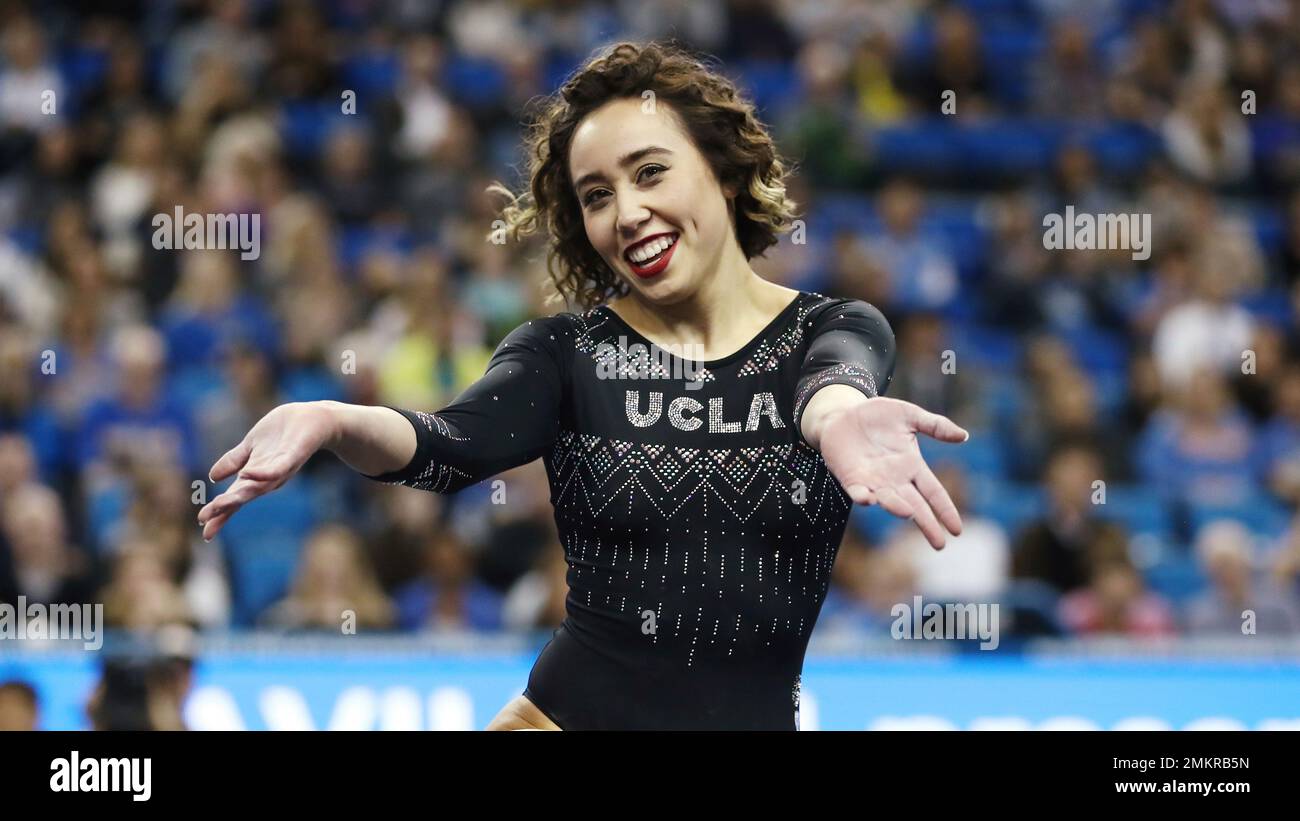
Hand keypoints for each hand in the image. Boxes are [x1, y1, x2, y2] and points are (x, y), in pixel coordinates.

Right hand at [196, 402, 337, 541]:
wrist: (315, 418)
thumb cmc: (283, 432)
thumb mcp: (252, 445)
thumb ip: (234, 461)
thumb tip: (212, 477)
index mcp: (255, 476)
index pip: (234, 496)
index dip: (219, 510)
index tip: (202, 523)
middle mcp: (268, 477)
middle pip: (242, 496)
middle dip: (224, 508)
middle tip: (205, 520)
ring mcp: (281, 468)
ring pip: (257, 486)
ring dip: (238, 495)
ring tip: (219, 503)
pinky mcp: (293, 456)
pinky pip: (278, 467)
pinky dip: (262, 473)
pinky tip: (246, 474)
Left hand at [816, 396, 968, 549]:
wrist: (843, 415)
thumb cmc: (878, 417)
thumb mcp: (909, 416)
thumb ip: (935, 425)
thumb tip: (964, 436)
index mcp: (912, 466)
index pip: (934, 492)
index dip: (945, 510)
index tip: (957, 530)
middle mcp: (895, 480)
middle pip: (915, 506)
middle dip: (927, 524)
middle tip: (939, 545)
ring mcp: (873, 482)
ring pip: (888, 500)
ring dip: (896, 507)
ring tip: (908, 513)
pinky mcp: (851, 479)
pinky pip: (857, 492)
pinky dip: (862, 497)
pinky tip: (867, 498)